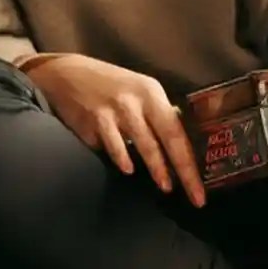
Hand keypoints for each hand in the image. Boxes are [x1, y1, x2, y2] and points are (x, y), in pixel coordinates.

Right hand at [26, 54, 205, 206]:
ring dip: (156, 167)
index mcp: (152, 93)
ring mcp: (114, 111)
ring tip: (165, 186)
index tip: (201, 186)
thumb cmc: (110, 86)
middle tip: (194, 196)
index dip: (191, 160)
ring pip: (141, 144)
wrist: (66, 73)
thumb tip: (183, 138)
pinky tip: (127, 169)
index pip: (178, 131)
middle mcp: (137, 101)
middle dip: (182, 170)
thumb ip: (158, 114)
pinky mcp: (92, 121)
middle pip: (166, 139)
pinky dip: (120, 158)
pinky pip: (111, 145)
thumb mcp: (139, 91)